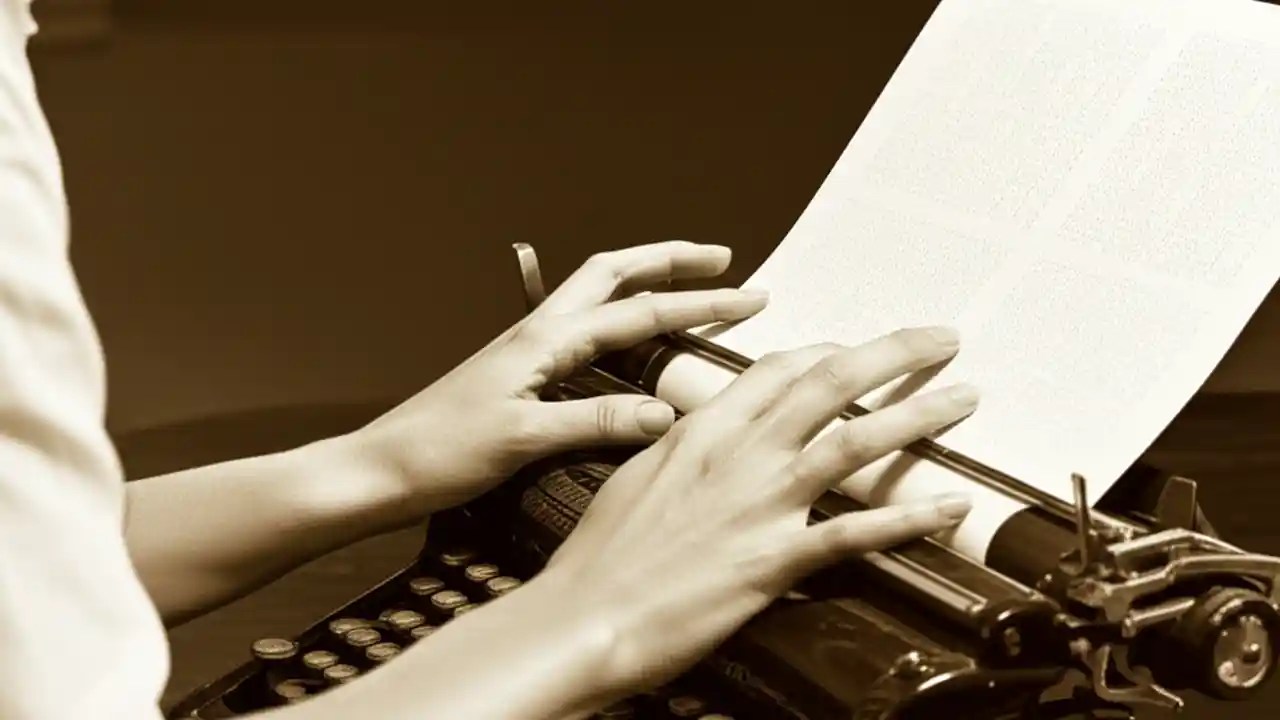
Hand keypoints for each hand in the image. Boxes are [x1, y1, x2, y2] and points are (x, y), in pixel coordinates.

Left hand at [353, 241, 768, 516]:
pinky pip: (582, 331)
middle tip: (720, 259)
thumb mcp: (523, 439)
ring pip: (595, 295)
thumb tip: (666, 413)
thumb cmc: (440, 452)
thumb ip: (595, 421)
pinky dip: (618, 321)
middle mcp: (537, 335)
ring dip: (643, 280)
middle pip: (613, 272)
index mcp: (545, 341)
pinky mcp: (519, 374)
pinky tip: (628, 343)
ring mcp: (526, 351)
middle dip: (669, 260)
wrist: (382, 469)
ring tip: (685, 284)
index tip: (749, 297)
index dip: (698, 303)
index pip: (638, 312)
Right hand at [541, 328, 978, 700]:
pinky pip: (855, 531)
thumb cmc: (601, 556)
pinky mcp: (773, 560)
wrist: (583, 616)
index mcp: (703, 430)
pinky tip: (948, 506)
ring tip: (964, 398)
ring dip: (918, 415)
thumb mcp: (639, 477)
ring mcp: (760, 504)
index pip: (779, 369)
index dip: (832, 352)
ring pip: (854, 441)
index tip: (860, 350)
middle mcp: (739, 454)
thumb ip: (685, 448)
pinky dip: (909, 517)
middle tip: (941, 339)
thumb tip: (706, 432)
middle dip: (895, 353)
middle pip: (830, 382)